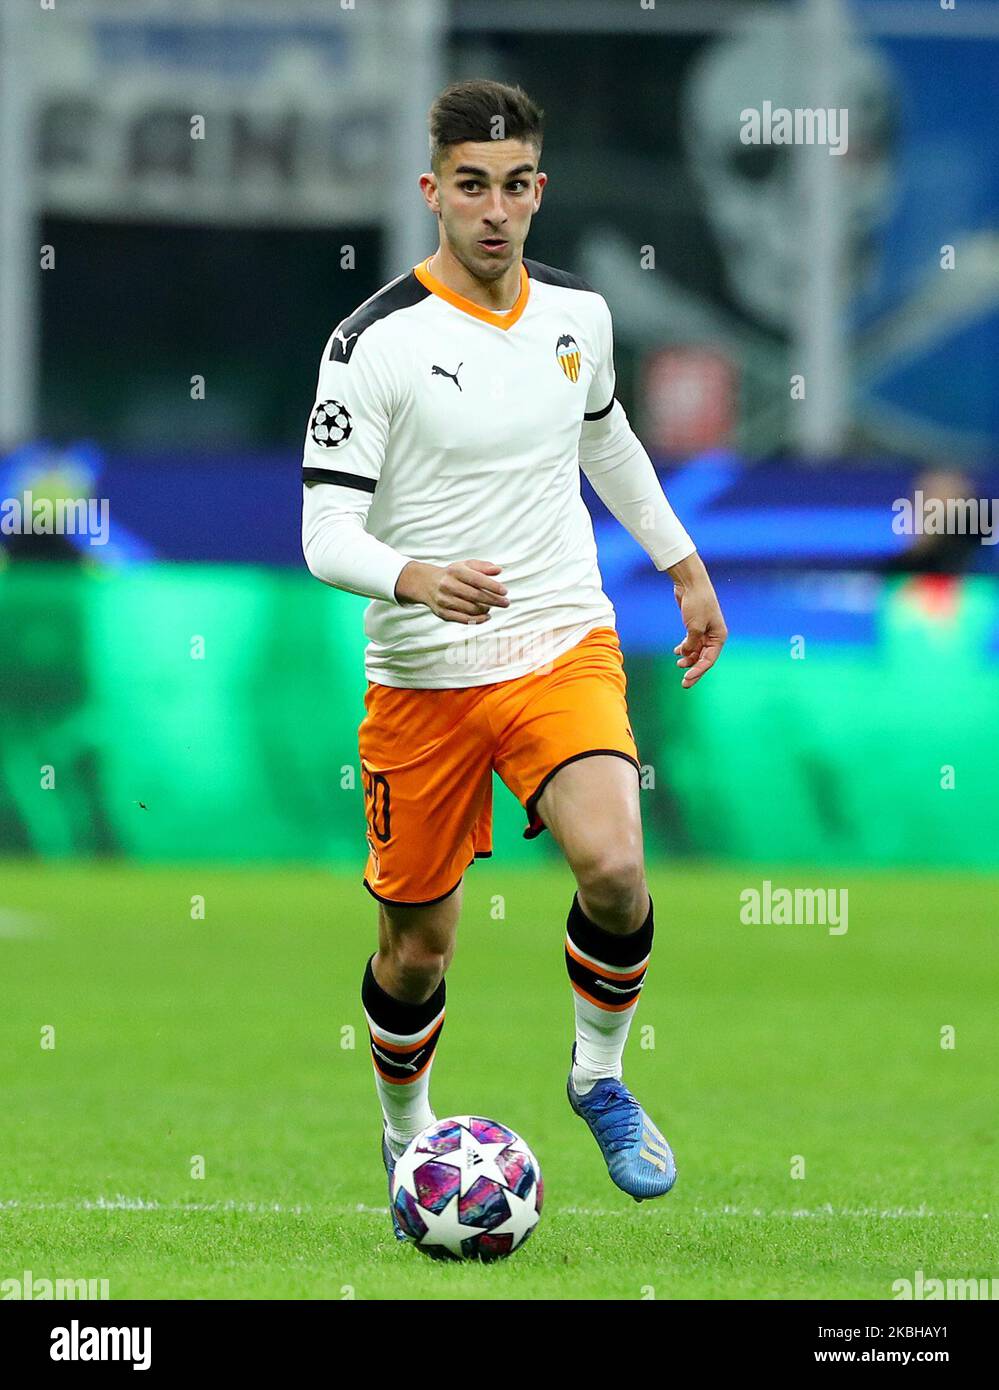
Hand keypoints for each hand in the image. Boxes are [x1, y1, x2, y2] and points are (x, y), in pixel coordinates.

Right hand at [395, 559, 508, 623]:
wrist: (426, 584)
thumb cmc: (451, 574)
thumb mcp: (465, 565)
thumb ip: (483, 566)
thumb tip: (499, 570)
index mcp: (455, 572)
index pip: (477, 579)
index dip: (493, 586)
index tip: (505, 591)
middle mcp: (448, 586)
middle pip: (476, 596)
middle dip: (494, 600)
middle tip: (506, 603)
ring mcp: (444, 601)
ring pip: (471, 609)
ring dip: (486, 609)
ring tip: (492, 607)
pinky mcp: (443, 613)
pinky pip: (464, 620)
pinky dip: (478, 620)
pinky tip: (486, 616)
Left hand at [668, 551, 727, 687]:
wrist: (690, 583)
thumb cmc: (697, 603)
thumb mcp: (694, 627)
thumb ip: (691, 643)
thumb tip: (686, 655)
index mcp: (719, 636)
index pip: (709, 660)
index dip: (698, 671)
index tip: (687, 678)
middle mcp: (713, 636)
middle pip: (704, 658)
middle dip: (694, 670)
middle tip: (684, 683)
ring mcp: (704, 631)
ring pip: (696, 652)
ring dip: (688, 659)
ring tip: (678, 663)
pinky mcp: (694, 626)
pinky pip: (691, 643)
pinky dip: (684, 648)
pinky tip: (677, 652)